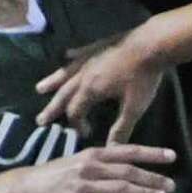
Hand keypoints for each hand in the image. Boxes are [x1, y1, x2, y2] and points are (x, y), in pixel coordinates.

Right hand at [10, 142, 176, 192]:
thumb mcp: (78, 161)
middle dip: (153, 177)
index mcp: (93, 154)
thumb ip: (101, 162)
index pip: (128, 151)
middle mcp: (91, 167)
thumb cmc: (54, 175)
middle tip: (172, 185)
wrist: (26, 189)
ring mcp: (85, 186)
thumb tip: (126, 165)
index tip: (172, 155)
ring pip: (121, 188)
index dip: (151, 153)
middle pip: (129, 171)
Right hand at [36, 31, 164, 142]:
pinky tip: (66, 54)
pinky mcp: (97, 46)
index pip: (75, 112)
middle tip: (40, 120)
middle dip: (53, 109)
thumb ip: (121, 128)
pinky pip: (80, 53)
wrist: (151, 43)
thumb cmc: (143, 77)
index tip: (84, 134)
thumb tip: (111, 149)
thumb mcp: (134, 107)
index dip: (77, 125)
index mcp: (91, 90)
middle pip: (64, 94)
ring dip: (53, 82)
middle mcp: (84, 74)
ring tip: (40, 89)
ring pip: (66, 73)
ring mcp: (89, 58)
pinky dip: (71, 56)